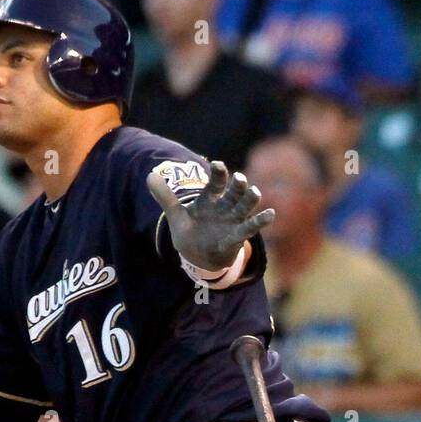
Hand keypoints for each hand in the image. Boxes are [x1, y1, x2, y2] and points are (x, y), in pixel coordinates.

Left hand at [146, 160, 273, 272]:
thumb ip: (165, 197)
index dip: (219, 174)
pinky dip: (260, 221)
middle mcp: (224, 206)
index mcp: (209, 198)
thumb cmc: (189, 232)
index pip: (216, 182)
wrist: (196, 256)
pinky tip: (270, 214)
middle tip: (239, 179)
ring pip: (245, 206)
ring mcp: (232, 220)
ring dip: (250, 199)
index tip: (218, 165)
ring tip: (255, 193)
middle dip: (238, 185)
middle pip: (234, 191)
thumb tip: (149, 176)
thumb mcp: (175, 216)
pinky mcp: (237, 236)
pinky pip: (250, 227)